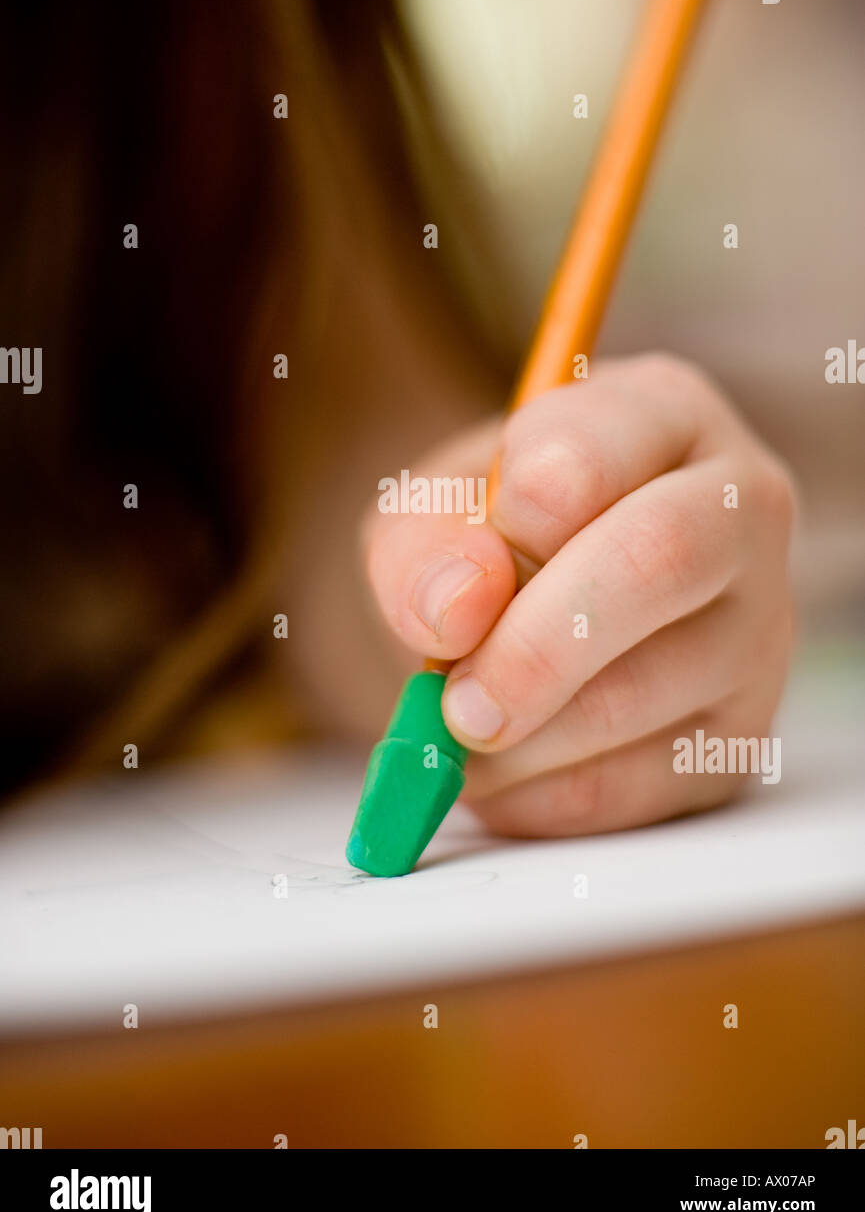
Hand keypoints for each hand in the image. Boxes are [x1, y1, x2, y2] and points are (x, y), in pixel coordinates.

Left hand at [365, 355, 795, 835]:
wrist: (523, 611)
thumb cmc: (486, 539)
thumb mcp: (428, 513)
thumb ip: (422, 543)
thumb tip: (458, 608)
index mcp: (665, 416)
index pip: (598, 451)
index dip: (514, 519)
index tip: (463, 574)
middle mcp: (740, 510)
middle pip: (657, 560)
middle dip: (533, 647)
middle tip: (454, 704)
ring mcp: (758, 629)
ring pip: (642, 692)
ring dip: (521, 736)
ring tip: (460, 732)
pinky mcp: (737, 737)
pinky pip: (635, 787)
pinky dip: (541, 795)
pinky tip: (503, 771)